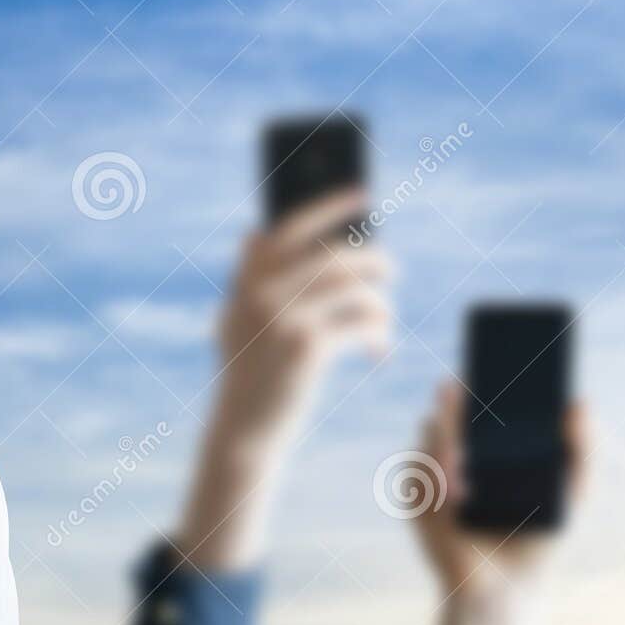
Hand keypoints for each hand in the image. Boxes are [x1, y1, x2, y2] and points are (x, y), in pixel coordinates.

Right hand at [217, 188, 393, 455]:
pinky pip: (360, 322)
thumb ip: (246, 279)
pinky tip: (377, 348)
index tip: (362, 195)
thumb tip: (255, 232)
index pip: (288, 229)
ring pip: (353, 287)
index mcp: (244, 283)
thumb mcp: (235, 320)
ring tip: (383, 316)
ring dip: (379, 300)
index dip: (328, 207)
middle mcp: (260, 295)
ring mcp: (284, 319)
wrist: (243, 429)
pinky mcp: (308, 348)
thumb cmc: (248, 372)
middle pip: (333, 256)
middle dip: (371, 258)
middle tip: (389, 268)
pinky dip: (377, 332)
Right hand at [407, 382, 590, 597]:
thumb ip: (582, 449)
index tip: (493, 357)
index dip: (479, 379)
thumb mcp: (571, 491)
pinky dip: (432, 478)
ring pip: (426, 442)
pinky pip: (416, 481)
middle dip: (452, 401)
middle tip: (466, 387)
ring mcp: (435, 481)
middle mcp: (457, 458)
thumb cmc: (539, 539)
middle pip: (447, 415)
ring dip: (441, 439)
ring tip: (463, 441)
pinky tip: (458, 485)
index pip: (477, 402)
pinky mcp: (421, 509)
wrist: (512, 590)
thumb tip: (581, 401)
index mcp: (488, 448)